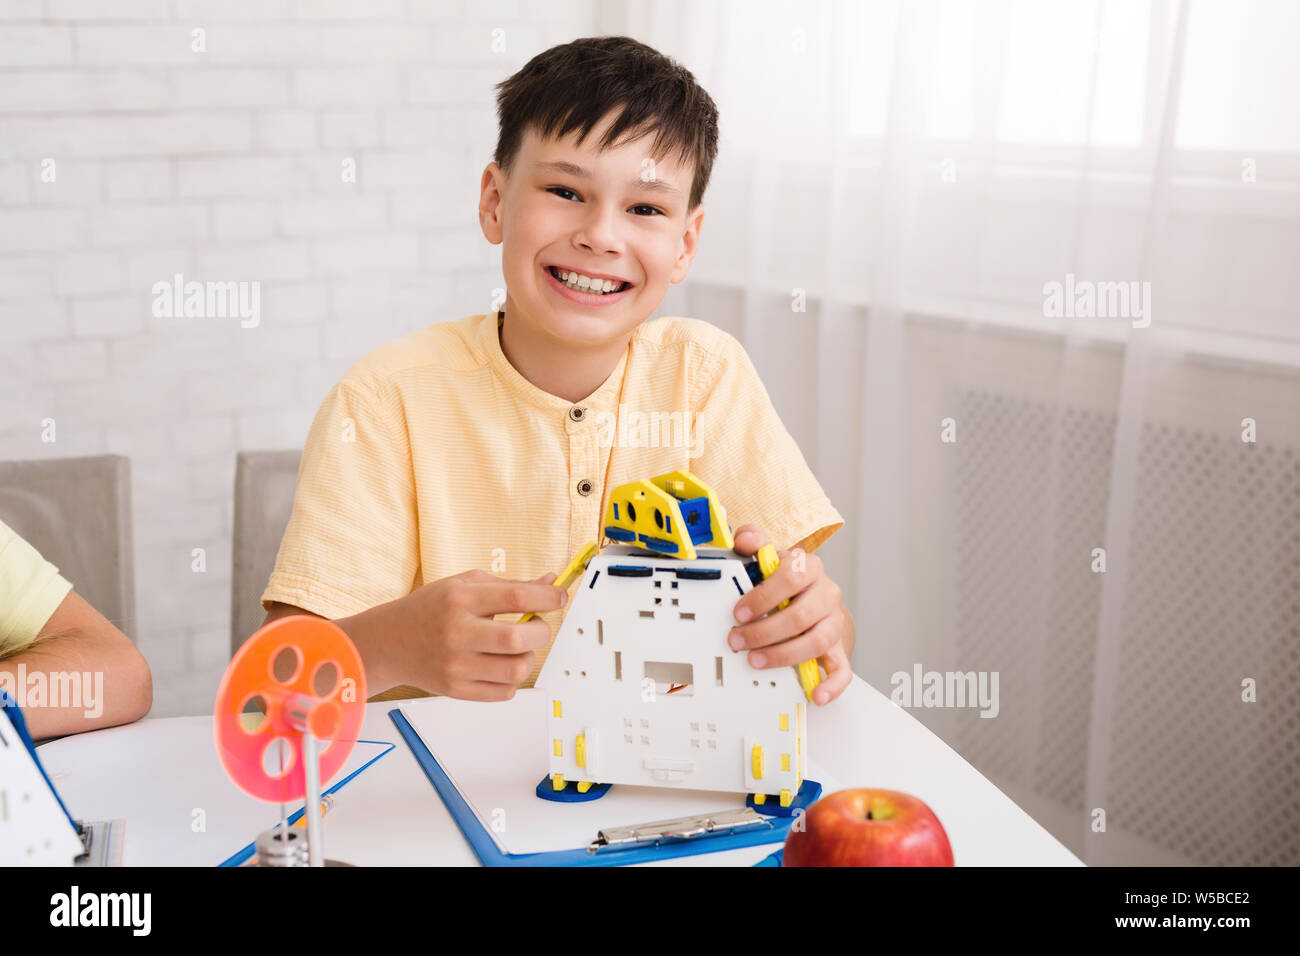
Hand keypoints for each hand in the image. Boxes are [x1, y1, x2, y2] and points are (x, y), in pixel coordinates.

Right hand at [381, 569, 567, 700]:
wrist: (390, 641)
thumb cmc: (430, 609)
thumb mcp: (466, 584)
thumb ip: (511, 585)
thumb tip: (551, 585)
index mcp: (461, 599)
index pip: (517, 597)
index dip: (548, 598)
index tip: (560, 597)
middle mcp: (457, 632)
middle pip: (519, 640)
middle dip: (541, 632)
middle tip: (537, 626)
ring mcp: (456, 665)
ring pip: (517, 671)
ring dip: (528, 658)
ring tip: (518, 647)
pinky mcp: (456, 690)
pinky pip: (504, 692)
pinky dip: (512, 679)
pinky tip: (501, 664)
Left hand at [729, 525, 852, 705]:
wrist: (815, 598)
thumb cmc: (786, 579)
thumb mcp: (769, 556)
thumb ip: (754, 542)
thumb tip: (744, 539)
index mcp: (809, 567)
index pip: (792, 577)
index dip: (764, 596)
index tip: (739, 612)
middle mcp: (826, 594)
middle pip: (802, 614)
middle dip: (765, 631)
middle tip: (737, 640)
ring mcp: (834, 622)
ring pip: (817, 641)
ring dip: (784, 655)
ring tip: (755, 660)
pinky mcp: (839, 648)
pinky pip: (842, 669)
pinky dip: (831, 685)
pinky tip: (815, 695)